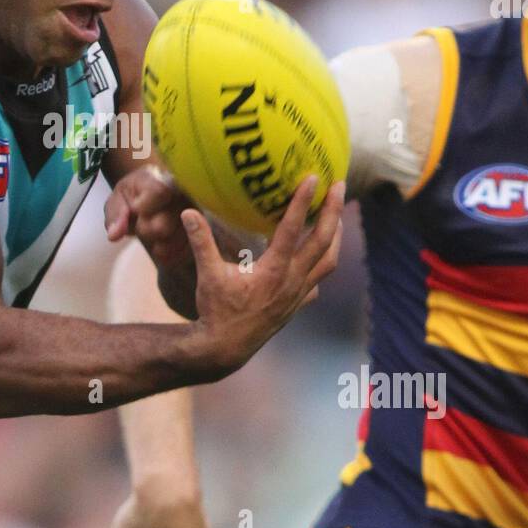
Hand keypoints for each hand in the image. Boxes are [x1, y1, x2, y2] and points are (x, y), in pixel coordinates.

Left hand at [105, 166, 194, 265]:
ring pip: (171, 243)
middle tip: (141, 221)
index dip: (143, 208)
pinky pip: (177, 255)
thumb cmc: (135, 196)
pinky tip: (161, 241)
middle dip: (144, 229)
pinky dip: (164, 253)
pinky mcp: (200, 237)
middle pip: (162, 226)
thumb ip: (115, 214)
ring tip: (152, 229)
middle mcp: (186, 197)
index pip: (160, 193)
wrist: (153, 199)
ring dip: (155, 243)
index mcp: (166, 180)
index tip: (135, 209)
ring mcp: (196, 217)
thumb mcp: (118, 198)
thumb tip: (114, 235)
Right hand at [185, 175, 344, 375]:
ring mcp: (298, 294)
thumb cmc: (216, 311)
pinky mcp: (297, 305)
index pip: (292, 230)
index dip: (303, 203)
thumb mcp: (207, 275)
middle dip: (333, 211)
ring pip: (329, 261)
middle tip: (339, 186)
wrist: (226, 349)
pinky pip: (318, 281)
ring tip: (338, 214)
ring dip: (336, 236)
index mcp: (273, 271)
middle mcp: (292, 281)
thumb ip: (201, 241)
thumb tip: (188, 211)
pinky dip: (323, 264)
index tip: (312, 179)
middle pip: (323, 242)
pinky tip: (319, 255)